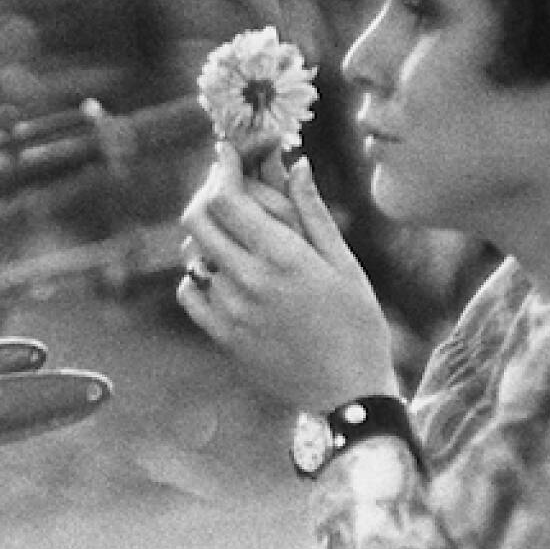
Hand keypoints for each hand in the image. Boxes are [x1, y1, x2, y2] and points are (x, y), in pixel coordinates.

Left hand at [177, 143, 399, 411]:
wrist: (349, 394)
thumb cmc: (359, 325)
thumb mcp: (345, 264)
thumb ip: (313, 213)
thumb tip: (296, 164)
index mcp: (284, 258)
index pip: (229, 199)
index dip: (223, 169)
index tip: (226, 154)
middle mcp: (250, 281)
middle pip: (198, 220)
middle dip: (207, 194)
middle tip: (223, 188)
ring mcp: (231, 312)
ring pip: (194, 255)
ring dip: (207, 236)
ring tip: (232, 233)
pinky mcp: (224, 338)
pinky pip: (190, 294)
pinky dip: (197, 276)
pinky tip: (219, 273)